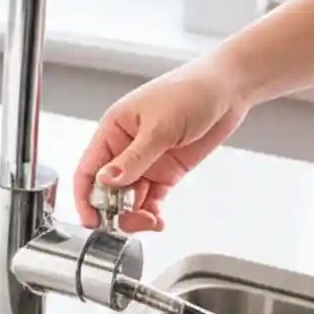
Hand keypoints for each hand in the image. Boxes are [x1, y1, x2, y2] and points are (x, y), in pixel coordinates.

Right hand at [73, 57, 249, 230]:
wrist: (228, 89)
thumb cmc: (190, 91)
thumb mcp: (159, 127)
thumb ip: (134, 158)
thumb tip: (106, 180)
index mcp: (114, 130)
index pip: (89, 169)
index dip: (85, 197)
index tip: (92, 220)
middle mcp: (126, 148)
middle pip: (108, 189)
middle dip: (114, 210)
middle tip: (128, 224)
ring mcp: (147, 162)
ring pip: (130, 198)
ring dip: (135, 215)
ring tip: (149, 222)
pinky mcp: (167, 171)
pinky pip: (152, 198)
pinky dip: (153, 212)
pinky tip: (158, 220)